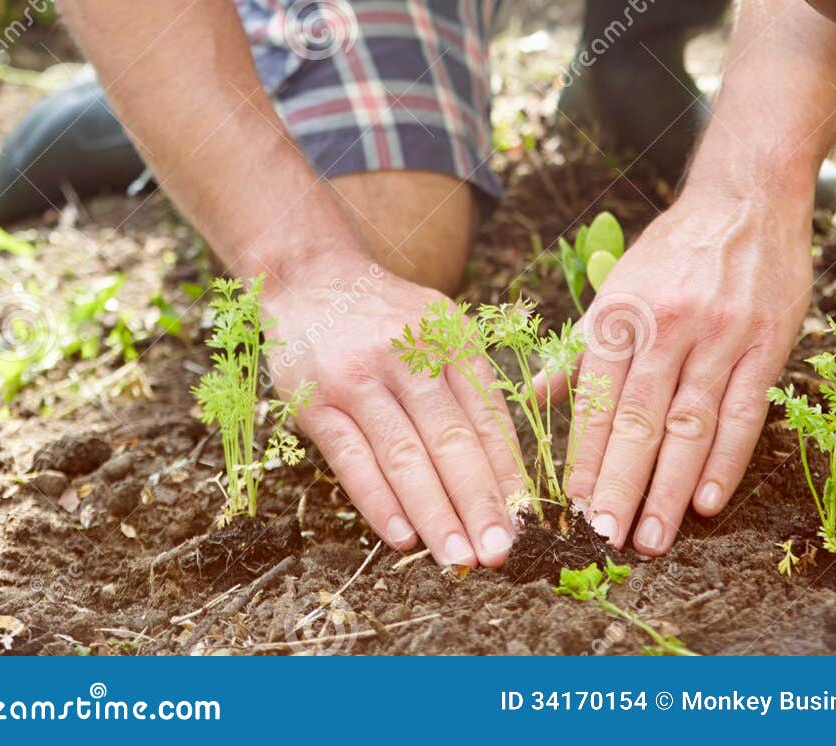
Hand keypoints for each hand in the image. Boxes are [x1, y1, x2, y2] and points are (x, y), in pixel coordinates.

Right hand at [265, 252, 522, 566]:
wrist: (309, 276)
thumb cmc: (387, 318)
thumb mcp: (438, 328)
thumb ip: (468, 386)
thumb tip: (506, 474)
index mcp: (448, 336)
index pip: (485, 415)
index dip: (506, 473)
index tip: (526, 524)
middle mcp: (406, 353)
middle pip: (450, 437)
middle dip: (478, 502)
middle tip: (500, 553)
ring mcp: (357, 376)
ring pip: (403, 454)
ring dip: (435, 513)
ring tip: (458, 559)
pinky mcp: (314, 399)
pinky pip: (350, 459)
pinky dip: (379, 500)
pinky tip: (402, 536)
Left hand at [563, 176, 812, 553]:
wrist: (746, 199)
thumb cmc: (675, 249)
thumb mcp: (618, 286)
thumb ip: (582, 347)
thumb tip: (535, 397)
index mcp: (622, 312)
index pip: (598, 397)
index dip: (585, 457)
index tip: (573, 508)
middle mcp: (666, 324)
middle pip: (639, 419)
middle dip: (621, 485)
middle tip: (607, 540)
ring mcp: (720, 335)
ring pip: (690, 423)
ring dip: (670, 488)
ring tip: (653, 538)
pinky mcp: (767, 343)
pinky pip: (744, 411)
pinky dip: (725, 461)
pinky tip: (707, 501)